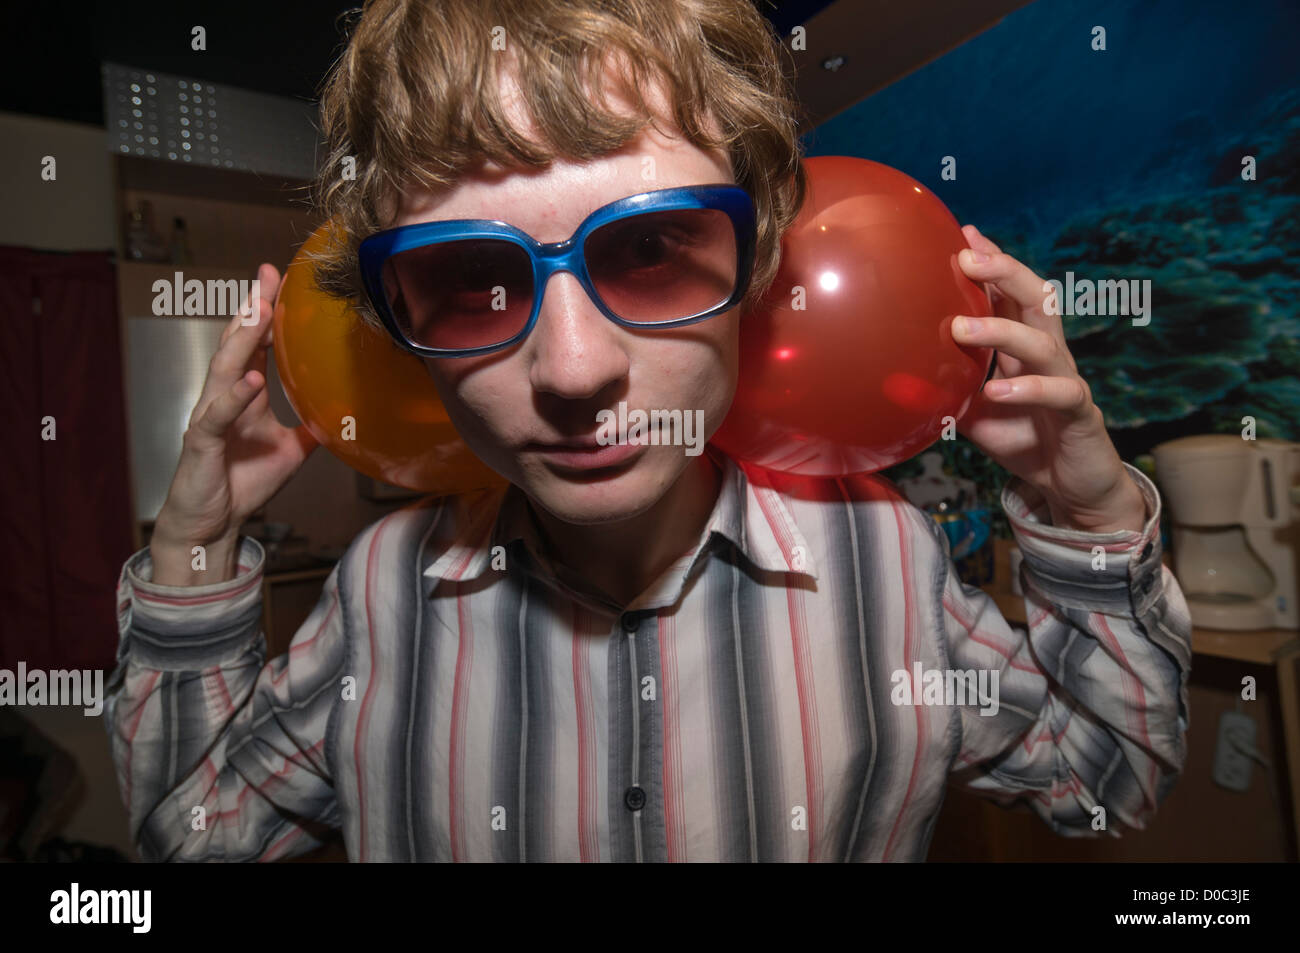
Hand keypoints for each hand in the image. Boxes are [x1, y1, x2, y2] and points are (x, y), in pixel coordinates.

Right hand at [151, 263, 318, 583]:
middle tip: (268, 275)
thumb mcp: (290, 451)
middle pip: (238, 344)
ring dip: (242, 340)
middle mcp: (224, 397)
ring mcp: (210, 416)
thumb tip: (343, 411)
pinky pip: (217, 416)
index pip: (255, 344)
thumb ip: (311, 426)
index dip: (266, 312)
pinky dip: (235, 398)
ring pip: (224, 369)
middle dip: (253, 309)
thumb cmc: (242, 483)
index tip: (280, 279)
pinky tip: (252, 381)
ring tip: (259, 310)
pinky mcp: (202, 442)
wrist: (213, 524)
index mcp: (243, 394)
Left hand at [950, 226, 1146, 534]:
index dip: (993, 264)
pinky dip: (1028, 389)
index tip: (964, 235)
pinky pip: (1059, 393)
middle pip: (1035, 299)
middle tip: (967, 258)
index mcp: (1024, 348)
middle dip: (1004, 273)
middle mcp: (1049, 355)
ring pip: (1043, 342)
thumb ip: (942, 393)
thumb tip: (891, 381)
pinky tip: (997, 389)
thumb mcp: (972, 414)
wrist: (1070, 486)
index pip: (1011, 295)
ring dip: (1001, 330)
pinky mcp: (1079, 413)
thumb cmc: (1022, 439)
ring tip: (961, 327)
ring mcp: (1067, 380)